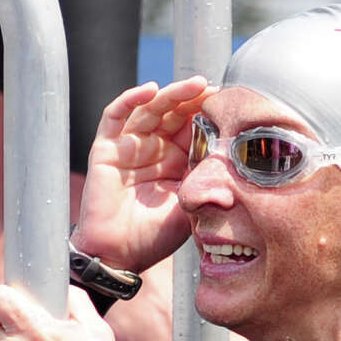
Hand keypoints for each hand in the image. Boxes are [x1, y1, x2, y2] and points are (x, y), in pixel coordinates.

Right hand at [72, 77, 214, 275]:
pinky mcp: (106, 148)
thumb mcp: (190, 206)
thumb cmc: (154, 237)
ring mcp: (129, 146)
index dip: (209, 114)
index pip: (192, 127)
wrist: (119, 256)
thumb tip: (235, 157)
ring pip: (150, 108)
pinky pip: (115, 115)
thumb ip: (205, 181)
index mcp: (175, 161)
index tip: (232, 105)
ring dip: (172, 93)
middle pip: (174, 112)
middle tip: (217, 91)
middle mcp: (153, 149)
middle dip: (195, 98)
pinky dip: (131, 99)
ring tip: (196, 84)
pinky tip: (150, 90)